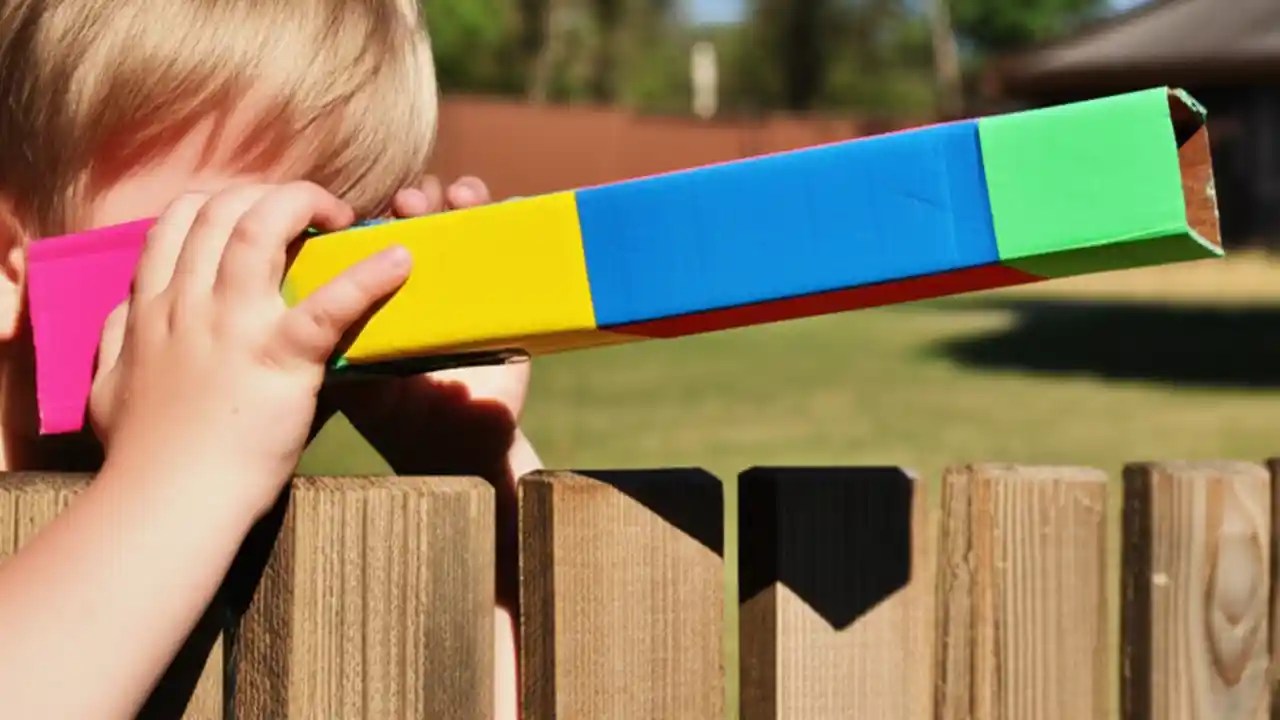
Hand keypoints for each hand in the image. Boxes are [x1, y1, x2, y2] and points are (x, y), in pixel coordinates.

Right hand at [90, 182, 411, 516]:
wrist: (167, 500)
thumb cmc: (142, 453)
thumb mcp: (108, 383)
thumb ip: (119, 337)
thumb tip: (128, 309)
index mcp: (155, 307)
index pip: (182, 220)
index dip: (222, 199)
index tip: (253, 209)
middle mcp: (191, 303)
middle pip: (224, 210)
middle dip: (270, 193)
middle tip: (309, 211)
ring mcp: (233, 327)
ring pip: (261, 230)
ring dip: (305, 205)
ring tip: (342, 214)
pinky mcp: (279, 359)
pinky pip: (327, 306)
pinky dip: (367, 278)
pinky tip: (399, 260)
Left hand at [320, 176, 532, 473]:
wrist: (462, 450)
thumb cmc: (402, 420)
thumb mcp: (361, 392)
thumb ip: (339, 360)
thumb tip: (309, 322)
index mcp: (381, 296)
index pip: (372, 238)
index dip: (370, 215)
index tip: (361, 212)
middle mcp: (423, 283)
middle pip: (420, 219)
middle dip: (417, 198)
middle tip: (412, 202)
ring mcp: (466, 286)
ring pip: (464, 222)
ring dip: (462, 197)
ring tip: (463, 197)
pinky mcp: (507, 298)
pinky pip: (512, 248)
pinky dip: (513, 216)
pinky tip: (509, 206)